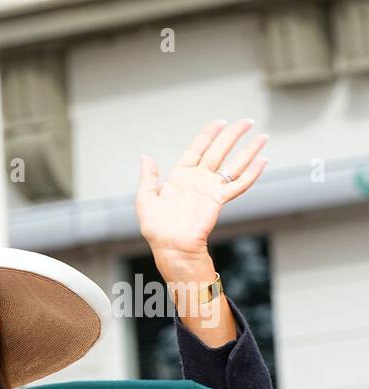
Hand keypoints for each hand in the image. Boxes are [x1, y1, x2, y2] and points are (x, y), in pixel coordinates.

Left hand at [135, 119, 267, 280]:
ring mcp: (210, 189)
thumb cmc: (156, 228)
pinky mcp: (219, 200)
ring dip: (249, 151)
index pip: (197, 149)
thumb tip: (145, 156)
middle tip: (247, 122)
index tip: (220, 122)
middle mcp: (198, 180)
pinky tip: (263, 162)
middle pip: (219, 151)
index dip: (208, 135)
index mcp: (180, 177)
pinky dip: (252, 174)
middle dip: (233, 136)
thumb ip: (148, 177)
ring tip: (263, 137)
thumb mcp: (145, 199)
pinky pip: (239, 185)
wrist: (170, 246)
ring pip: (234, 165)